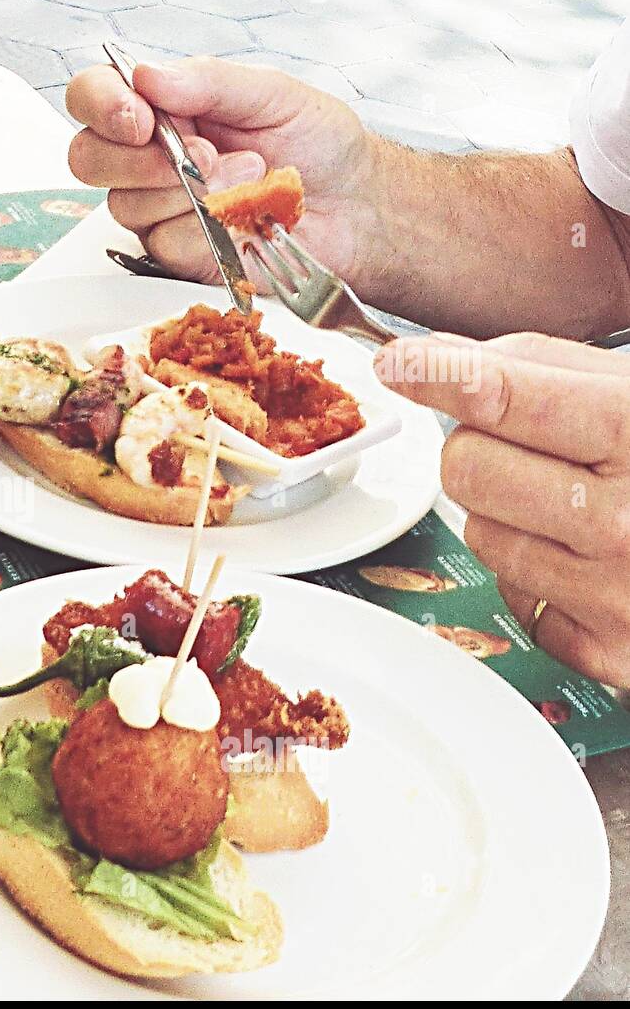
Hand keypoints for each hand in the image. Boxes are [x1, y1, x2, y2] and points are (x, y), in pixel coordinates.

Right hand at [65, 57, 386, 291]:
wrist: (357, 210)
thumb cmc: (320, 149)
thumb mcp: (273, 94)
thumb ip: (209, 81)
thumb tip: (148, 74)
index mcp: (166, 109)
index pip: (95, 98)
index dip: (102, 106)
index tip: (141, 116)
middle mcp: (151, 160)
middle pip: (89, 159)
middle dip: (142, 159)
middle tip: (202, 154)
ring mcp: (160, 212)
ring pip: (129, 206)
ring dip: (195, 193)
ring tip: (250, 180)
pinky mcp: (179, 256)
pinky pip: (168, 244)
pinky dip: (211, 231)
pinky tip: (246, 220)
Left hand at [375, 332, 629, 684]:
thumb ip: (545, 366)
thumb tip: (442, 358)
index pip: (502, 397)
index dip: (439, 373)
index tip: (400, 364)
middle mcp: (624, 518)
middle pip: (465, 468)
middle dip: (482, 447)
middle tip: (532, 446)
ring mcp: (614, 593)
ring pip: (478, 533)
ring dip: (507, 512)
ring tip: (576, 502)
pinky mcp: (605, 650)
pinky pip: (514, 597)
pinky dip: (539, 576)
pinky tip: (593, 559)